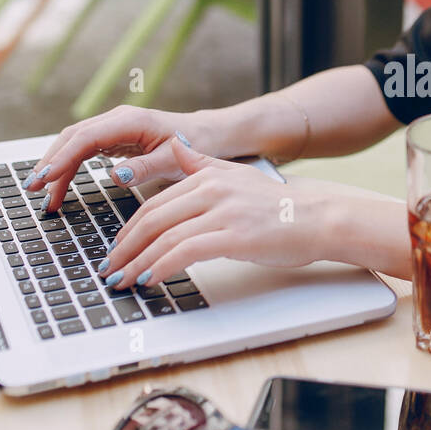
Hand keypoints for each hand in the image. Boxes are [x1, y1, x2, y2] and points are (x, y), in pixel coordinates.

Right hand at [23, 105, 224, 212]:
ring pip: (74, 144)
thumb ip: (146, 168)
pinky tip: (60, 187)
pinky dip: (69, 168)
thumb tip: (116, 177)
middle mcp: (117, 119)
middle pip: (73, 137)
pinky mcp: (112, 137)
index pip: (86, 137)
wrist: (204, 135)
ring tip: (44, 196)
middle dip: (50, 162)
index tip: (45, 177)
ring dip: (56, 167)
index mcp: (131, 121)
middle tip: (33, 188)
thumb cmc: (193, 145)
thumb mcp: (173, 160)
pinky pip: (83, 151)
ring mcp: (112, 127)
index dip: (62, 157)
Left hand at [96, 135, 350, 287]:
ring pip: (164, 238)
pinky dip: (162, 267)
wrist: (321, 219)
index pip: (154, 204)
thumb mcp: (239, 175)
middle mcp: (211, 190)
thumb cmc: (282, 207)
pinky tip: (151, 280)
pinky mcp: (234, 237)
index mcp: (208, 177)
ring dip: (137, 264)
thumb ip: (203, 165)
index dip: (128, 230)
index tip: (117, 251)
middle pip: (152, 220)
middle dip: (125, 249)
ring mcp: (222, 213)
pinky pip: (186, 253)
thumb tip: (175, 147)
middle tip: (109, 270)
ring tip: (123, 282)